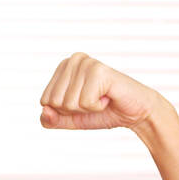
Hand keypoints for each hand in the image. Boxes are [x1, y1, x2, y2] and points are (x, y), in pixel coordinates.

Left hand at [39, 53, 161, 131]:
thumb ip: (52, 119)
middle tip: (94, 101)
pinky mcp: (98, 71)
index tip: (83, 102)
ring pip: (68, 103)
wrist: (134, 113)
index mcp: (63, 67)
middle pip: (54, 102)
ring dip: (87, 108)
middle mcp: (73, 59)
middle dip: (74, 110)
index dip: (64, 111)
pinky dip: (97, 107)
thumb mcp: (71, 119)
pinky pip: (85, 103)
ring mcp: (86, 63)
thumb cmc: (103, 112)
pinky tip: (108, 97)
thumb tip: (44, 110)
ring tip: (102, 98)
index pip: (45, 101)